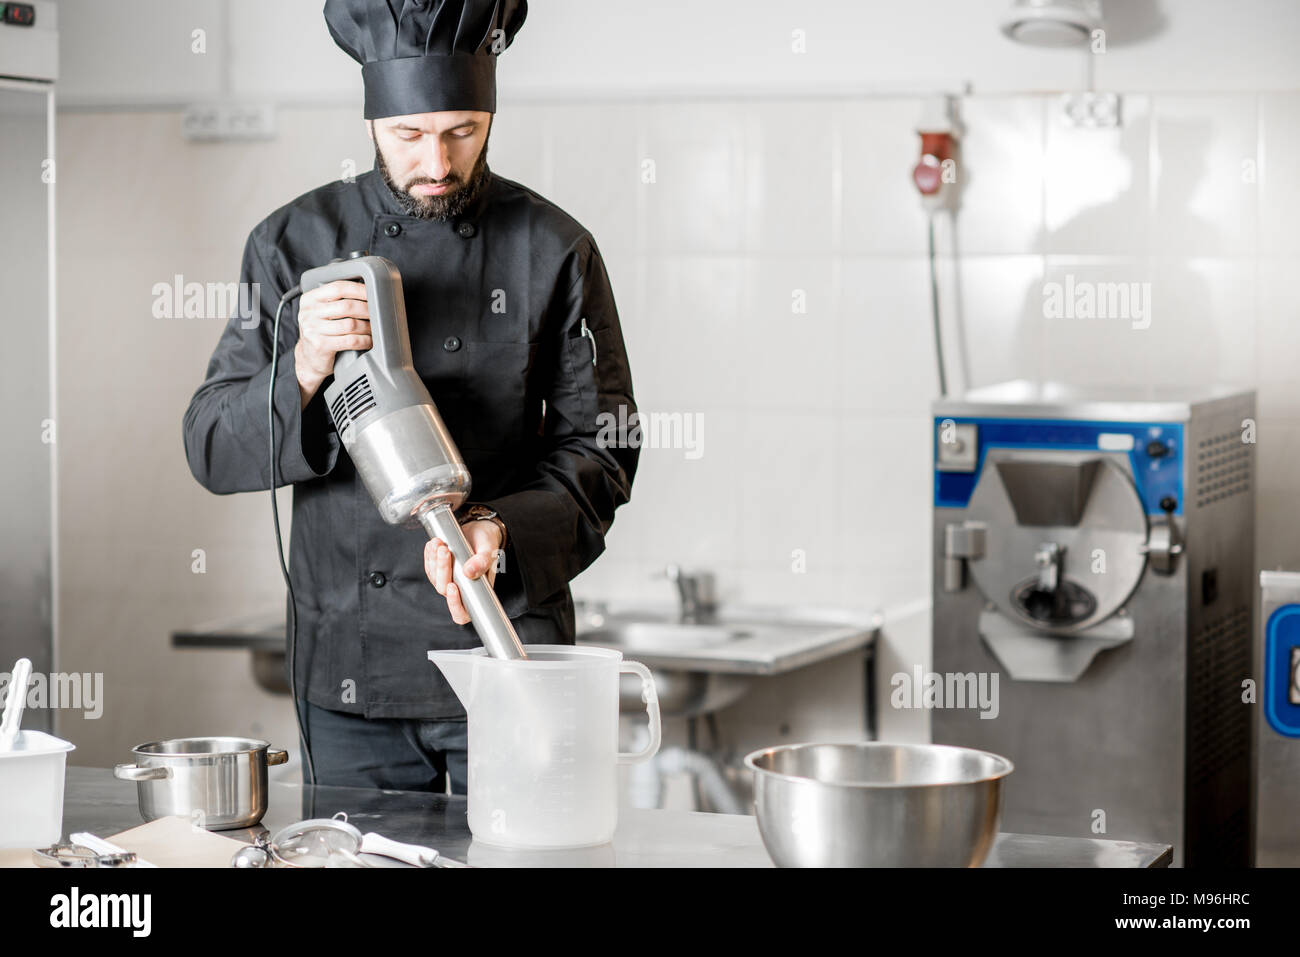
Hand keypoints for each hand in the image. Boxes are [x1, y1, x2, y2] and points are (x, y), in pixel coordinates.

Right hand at [293, 280, 371, 405]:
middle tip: (377, 313)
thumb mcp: (321, 312)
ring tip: (373, 329)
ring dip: (367, 327)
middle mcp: (308, 313)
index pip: (337, 288)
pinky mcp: (320, 346)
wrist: (309, 359)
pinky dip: (364, 340)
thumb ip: (336, 300)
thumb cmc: (321, 332)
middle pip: (346, 306)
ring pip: (350, 324)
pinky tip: (368, 340)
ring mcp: (313, 330)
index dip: (358, 289)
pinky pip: (350, 340)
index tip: (372, 292)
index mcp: (309, 300)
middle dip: (367, 309)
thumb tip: (366, 290)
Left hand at [424, 521, 503, 624]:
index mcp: (476, 591)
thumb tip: (469, 572)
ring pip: (435, 578)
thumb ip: (482, 562)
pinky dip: (429, 556)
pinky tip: (432, 545)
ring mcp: (449, 580)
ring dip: (434, 560)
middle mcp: (461, 589)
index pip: (462, 612)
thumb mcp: (489, 550)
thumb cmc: (487, 543)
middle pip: (444, 590)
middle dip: (442, 569)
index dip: (454, 604)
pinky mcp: (439, 570)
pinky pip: (430, 568)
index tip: (452, 586)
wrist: (480, 531)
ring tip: (439, 543)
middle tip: (445, 550)